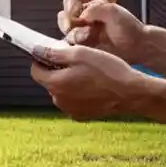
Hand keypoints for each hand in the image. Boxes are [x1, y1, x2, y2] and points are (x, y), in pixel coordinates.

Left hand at [30, 44, 149, 120]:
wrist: (130, 93)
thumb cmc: (107, 70)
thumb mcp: (79, 54)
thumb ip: (54, 53)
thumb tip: (36, 50)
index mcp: (55, 84)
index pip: (35, 71)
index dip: (41, 60)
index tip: (52, 53)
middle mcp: (59, 100)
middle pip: (49, 81)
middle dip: (57, 70)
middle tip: (75, 60)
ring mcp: (70, 110)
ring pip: (61, 91)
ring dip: (68, 81)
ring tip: (87, 73)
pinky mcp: (82, 115)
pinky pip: (73, 101)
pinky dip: (78, 93)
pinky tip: (92, 85)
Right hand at [56, 0, 146, 63]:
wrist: (137, 47)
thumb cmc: (129, 27)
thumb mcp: (114, 12)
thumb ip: (96, 9)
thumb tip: (81, 16)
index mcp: (91, 4)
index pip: (70, 0)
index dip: (71, 7)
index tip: (80, 14)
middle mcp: (84, 17)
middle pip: (63, 17)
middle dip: (70, 23)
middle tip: (83, 28)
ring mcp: (82, 32)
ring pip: (66, 32)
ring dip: (76, 34)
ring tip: (91, 36)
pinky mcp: (83, 47)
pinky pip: (70, 46)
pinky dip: (76, 46)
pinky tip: (89, 45)